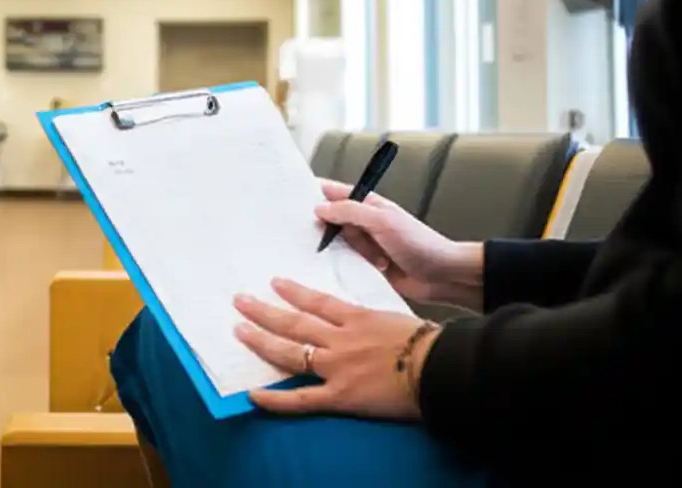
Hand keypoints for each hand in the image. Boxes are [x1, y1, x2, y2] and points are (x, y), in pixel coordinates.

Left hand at [234, 279, 439, 420]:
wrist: (442, 369)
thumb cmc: (431, 343)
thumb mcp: (399, 320)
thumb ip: (376, 322)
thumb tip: (371, 324)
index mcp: (358, 318)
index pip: (319, 301)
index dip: (294, 292)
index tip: (275, 282)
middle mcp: (340, 339)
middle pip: (294, 323)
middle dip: (264, 311)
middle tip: (240, 301)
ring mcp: (337, 367)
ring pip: (291, 352)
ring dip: (261, 341)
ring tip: (239, 330)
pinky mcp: (340, 395)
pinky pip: (301, 399)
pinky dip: (275, 399)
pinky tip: (253, 395)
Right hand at [317, 179, 482, 309]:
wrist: (442, 276)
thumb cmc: (419, 243)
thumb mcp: (382, 221)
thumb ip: (350, 211)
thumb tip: (319, 208)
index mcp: (368, 204)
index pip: (334, 192)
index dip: (313, 192)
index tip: (289, 197)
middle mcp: (363, 222)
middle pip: (330, 219)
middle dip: (321, 226)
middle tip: (304, 233)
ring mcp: (364, 245)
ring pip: (336, 243)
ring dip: (338, 250)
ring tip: (345, 255)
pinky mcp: (365, 266)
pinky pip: (344, 263)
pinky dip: (342, 267)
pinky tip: (341, 270)